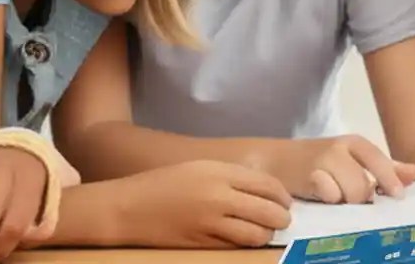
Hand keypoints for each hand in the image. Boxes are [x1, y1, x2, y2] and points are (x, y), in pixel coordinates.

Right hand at [114, 161, 291, 247]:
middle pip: (269, 211)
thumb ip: (234, 176)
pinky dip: (245, 243)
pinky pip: (235, 246)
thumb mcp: (202, 167)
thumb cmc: (165, 183)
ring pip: (257, 234)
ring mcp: (211, 223)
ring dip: (266, 234)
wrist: (129, 208)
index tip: (285, 200)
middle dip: (281, 217)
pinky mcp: (203, 244)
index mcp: (221, 173)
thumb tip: (265, 189)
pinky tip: (244, 238)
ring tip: (263, 230)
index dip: (282, 195)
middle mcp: (220, 197)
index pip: (268, 185)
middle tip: (281, 218)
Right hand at [265, 135, 414, 202]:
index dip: (390, 179)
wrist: (277, 160)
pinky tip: (321, 194)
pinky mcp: (306, 175)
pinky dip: (328, 199)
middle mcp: (340, 148)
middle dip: (361, 197)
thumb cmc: (320, 162)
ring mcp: (322, 161)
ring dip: (345, 200)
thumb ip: (384, 167)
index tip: (398, 196)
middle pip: (364, 185)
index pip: (379, 160)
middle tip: (350, 196)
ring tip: (335, 195)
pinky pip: (328, 196)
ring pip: (349, 192)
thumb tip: (414, 173)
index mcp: (356, 143)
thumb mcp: (353, 159)